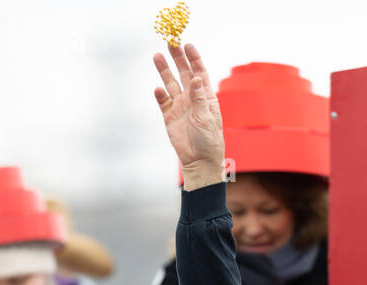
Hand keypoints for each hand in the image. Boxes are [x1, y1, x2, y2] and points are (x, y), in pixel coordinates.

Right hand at [152, 43, 224, 189]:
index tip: (187, 44)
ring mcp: (180, 106)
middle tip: (170, 42)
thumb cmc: (209, 141)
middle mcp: (192, 97)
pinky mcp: (169, 116)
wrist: (199, 161)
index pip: (199, 71)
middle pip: (183, 72)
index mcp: (206, 95)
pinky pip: (163, 101)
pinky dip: (160, 94)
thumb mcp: (206, 118)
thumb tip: (198, 78)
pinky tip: (158, 88)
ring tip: (157, 56)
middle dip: (177, 57)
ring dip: (164, 70)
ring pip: (170, 83)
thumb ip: (200, 98)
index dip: (194, 57)